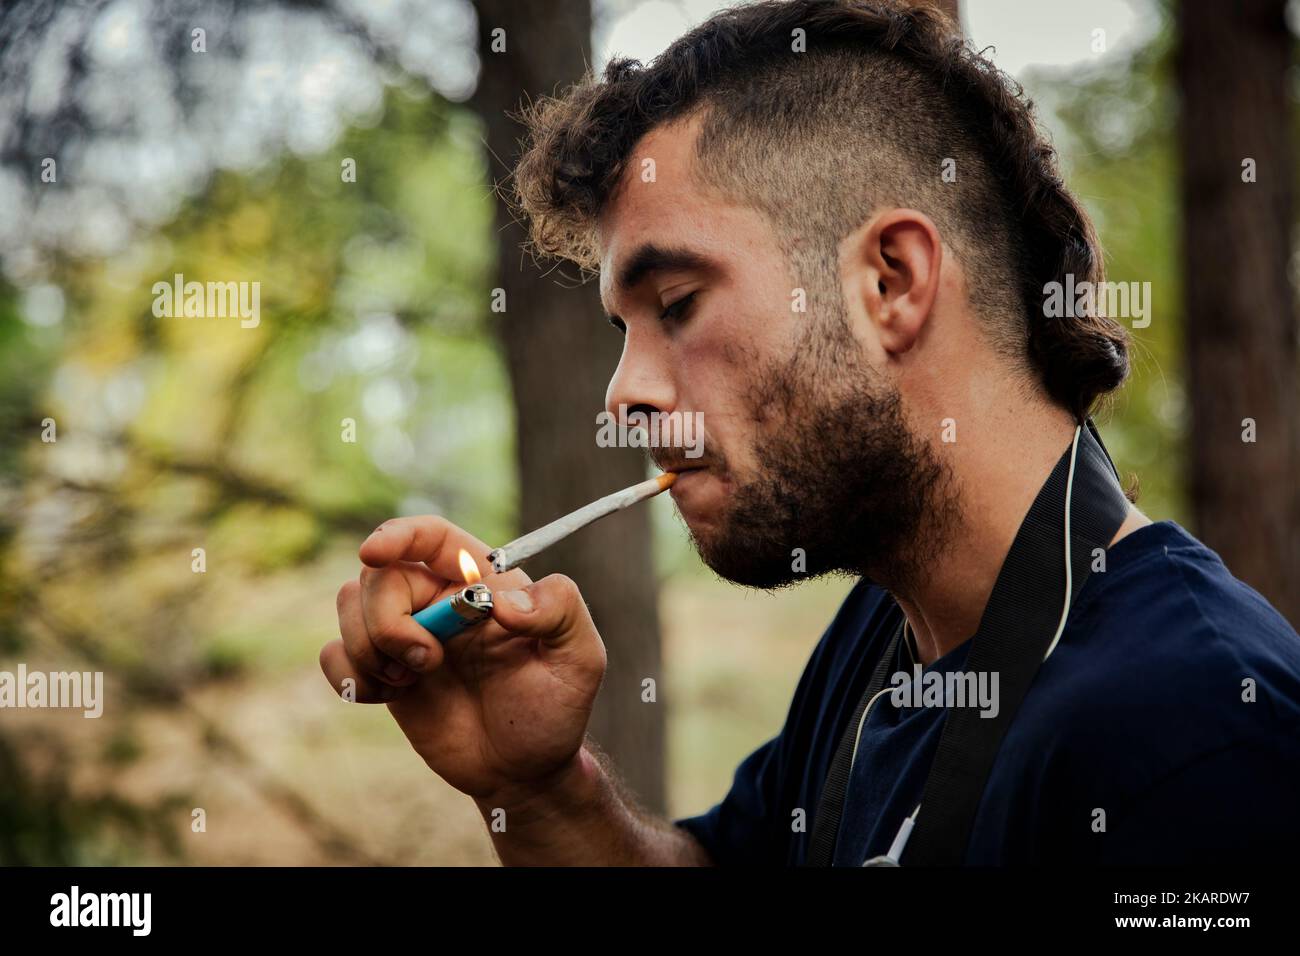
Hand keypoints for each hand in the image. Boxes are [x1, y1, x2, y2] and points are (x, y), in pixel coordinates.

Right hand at [319, 516, 606, 803]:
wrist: (524, 770)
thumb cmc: (556, 709)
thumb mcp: (580, 658)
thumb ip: (560, 612)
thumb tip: (505, 603)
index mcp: (482, 582)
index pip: (431, 536)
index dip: (398, 534)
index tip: (373, 552)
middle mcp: (439, 599)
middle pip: (379, 575)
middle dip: (387, 620)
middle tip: (428, 661)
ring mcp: (407, 634)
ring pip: (349, 606)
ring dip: (369, 648)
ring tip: (414, 682)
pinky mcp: (382, 672)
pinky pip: (335, 654)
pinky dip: (350, 675)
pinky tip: (391, 697)